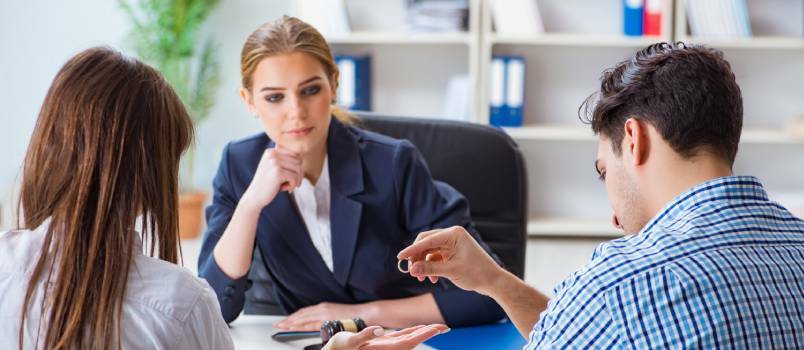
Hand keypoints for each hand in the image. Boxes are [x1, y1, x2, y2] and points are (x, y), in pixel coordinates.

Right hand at [240, 144, 301, 209]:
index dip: (298, 166)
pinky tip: (287, 190)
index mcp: (271, 151)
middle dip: (299, 173)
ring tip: (289, 186)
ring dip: (296, 179)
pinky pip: (294, 177)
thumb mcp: (274, 168)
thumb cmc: (268, 184)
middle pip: (298, 160)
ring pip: (298, 168)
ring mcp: (274, 162)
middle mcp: (272, 154)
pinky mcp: (277, 172)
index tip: (294, 177)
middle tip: (294, 183)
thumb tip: (302, 152)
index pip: (294, 153)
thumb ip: (285, 160)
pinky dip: (293, 185)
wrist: (255, 197)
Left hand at [275, 302, 374, 330]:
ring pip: (302, 318)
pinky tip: (292, 327)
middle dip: (288, 319)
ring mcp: (323, 313)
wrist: (364, 314)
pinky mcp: (326, 319)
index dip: (293, 317)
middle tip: (277, 324)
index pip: (304, 312)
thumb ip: (326, 319)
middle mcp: (321, 308)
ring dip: (290, 322)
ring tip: (281, 326)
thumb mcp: (335, 315)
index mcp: (323, 307)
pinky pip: (309, 323)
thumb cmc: (352, 317)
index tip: (285, 321)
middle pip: (300, 314)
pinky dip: (299, 325)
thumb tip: (318, 324)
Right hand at [323, 324, 448, 349]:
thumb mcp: (349, 343)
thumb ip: (363, 337)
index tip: (439, 329)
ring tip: (436, 328)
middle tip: (446, 327)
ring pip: (409, 338)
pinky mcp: (381, 344)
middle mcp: (388, 349)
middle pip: (414, 339)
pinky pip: (400, 337)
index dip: (425, 334)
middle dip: (429, 332)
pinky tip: (416, 329)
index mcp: (385, 349)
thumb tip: (378, 330)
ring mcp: (386, 346)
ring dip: (423, 332)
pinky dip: (410, 332)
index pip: (410, 340)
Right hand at [396, 226, 504, 295]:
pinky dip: (431, 267)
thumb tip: (411, 269)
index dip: (412, 250)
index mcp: (454, 234)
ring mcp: (452, 243)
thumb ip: (429, 269)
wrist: (493, 281)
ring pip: (429, 251)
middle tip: (411, 271)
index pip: (427, 240)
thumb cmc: (476, 273)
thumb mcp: (451, 271)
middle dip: (417, 257)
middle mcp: (452, 235)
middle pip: (426, 243)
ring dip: (424, 264)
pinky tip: (432, 279)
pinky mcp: (452, 252)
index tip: (399, 258)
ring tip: (422, 279)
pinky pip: (435, 257)